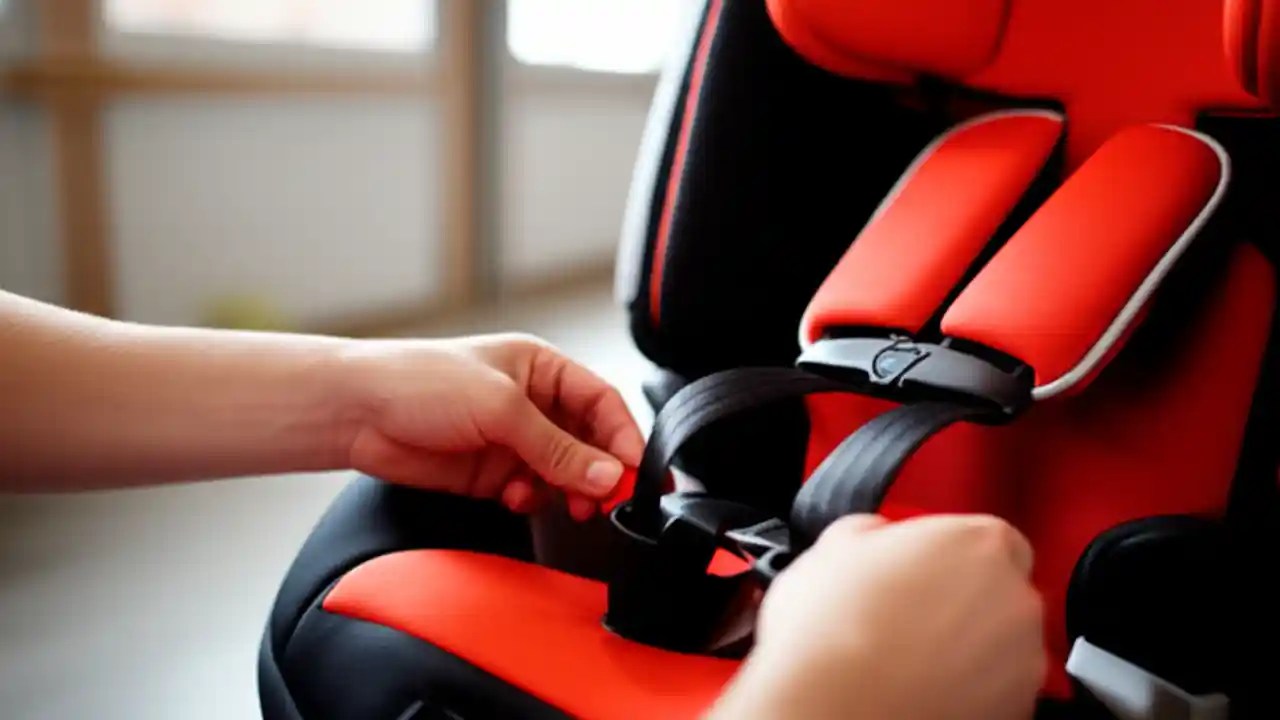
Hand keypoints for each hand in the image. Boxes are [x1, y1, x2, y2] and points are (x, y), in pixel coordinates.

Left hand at [336, 333, 644, 518]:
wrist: (356, 413)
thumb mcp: (501, 408)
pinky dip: (533, 501)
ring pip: (563, 473)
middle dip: (601, 473)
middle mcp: (532, 403)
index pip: (602, 403)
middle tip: (611, 501)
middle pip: (588, 443)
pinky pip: (532, 493)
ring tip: (569, 505)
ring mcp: (512, 440)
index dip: (624, 438)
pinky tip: (516, 498)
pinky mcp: (491, 473)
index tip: (637, 474)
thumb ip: (557, 447)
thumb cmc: (420, 382)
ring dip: (569, 491)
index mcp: (542, 368)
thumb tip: (608, 474)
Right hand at [709, 514, 1045, 719]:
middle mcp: (1013, 599)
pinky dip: (967, 686)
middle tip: (906, 610)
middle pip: (1000, 589)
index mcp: (978, 543)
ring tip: (905, 654)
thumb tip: (874, 537)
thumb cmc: (831, 631)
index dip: (952, 552)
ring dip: (966, 643)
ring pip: (1001, 641)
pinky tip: (918, 684)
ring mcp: (1021, 660)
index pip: (990, 536)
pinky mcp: (1015, 708)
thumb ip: (875, 532)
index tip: (923, 565)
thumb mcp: (836, 544)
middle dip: (961, 597)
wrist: (831, 707)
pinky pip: (996, 687)